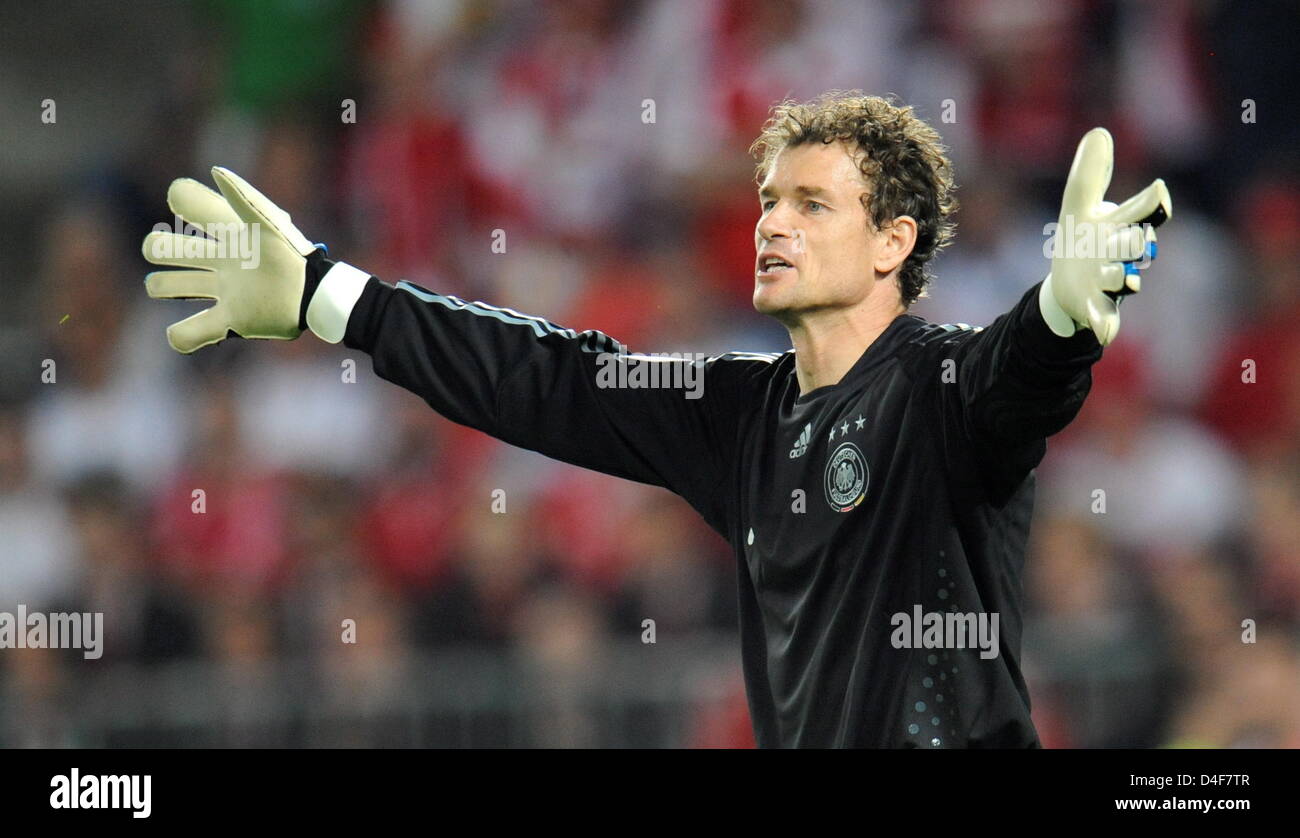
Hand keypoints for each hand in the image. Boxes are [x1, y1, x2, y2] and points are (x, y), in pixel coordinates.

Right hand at [142, 167, 317, 353]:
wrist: (315, 296)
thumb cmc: (292, 254)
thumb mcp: (268, 223)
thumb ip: (242, 197)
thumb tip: (215, 171)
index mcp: (226, 230)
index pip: (186, 201)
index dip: (181, 200)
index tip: (186, 207)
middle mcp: (220, 259)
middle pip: (163, 247)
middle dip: (160, 248)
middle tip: (189, 256)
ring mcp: (223, 290)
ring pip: (166, 284)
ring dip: (164, 285)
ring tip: (182, 287)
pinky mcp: (231, 320)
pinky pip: (190, 332)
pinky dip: (181, 336)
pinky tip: (183, 333)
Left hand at [1040, 128, 1171, 345]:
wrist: (1069, 285)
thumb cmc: (1082, 239)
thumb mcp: (1079, 205)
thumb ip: (1090, 174)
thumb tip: (1099, 132)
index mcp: (1119, 225)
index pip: (1140, 211)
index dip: (1150, 203)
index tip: (1158, 192)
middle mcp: (1120, 253)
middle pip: (1134, 244)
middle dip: (1132, 240)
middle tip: (1132, 238)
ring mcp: (1110, 281)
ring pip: (1121, 278)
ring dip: (1119, 276)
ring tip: (1120, 278)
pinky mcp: (1097, 307)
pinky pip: (1106, 317)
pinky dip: (1106, 325)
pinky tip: (1106, 334)